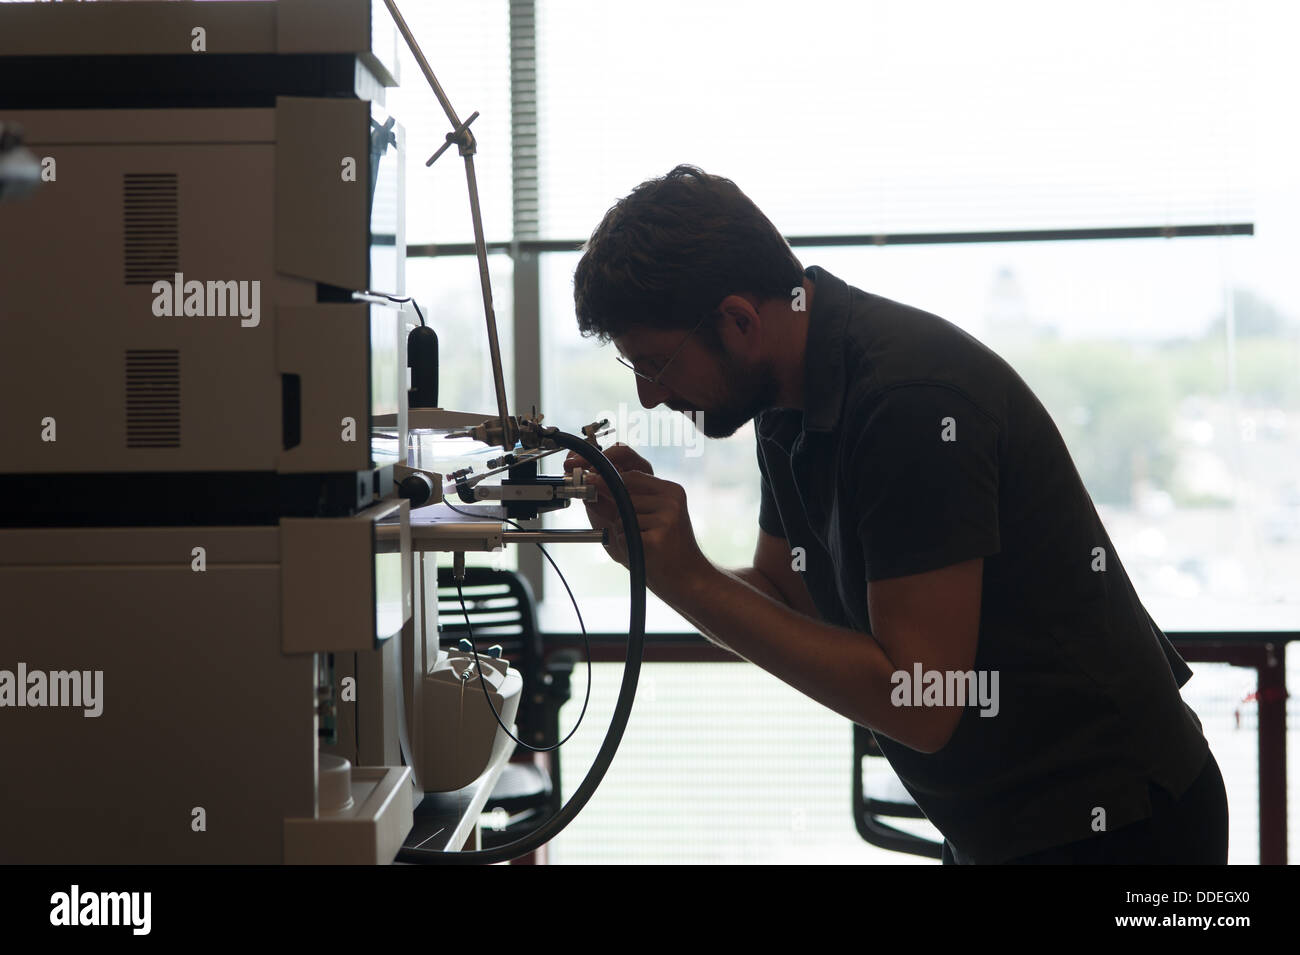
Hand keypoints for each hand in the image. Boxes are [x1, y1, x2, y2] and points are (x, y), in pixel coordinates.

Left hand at [563, 444, 706, 597]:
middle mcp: (670, 496)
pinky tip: (643, 552)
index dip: (601, 465)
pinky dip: (624, 545)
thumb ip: (613, 502)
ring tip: (640, 543)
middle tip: (621, 523)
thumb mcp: (635, 521)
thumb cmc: (660, 552)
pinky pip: (624, 534)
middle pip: (623, 488)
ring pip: (621, 514)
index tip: (579, 468)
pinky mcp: (660, 534)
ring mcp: (668, 514)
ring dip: (619, 530)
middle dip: (611, 506)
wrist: (687, 580)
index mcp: (666, 489)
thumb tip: (589, 485)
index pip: (629, 465)